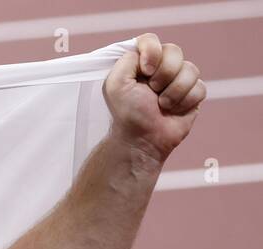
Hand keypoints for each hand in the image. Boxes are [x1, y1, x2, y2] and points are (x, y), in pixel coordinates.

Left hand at [103, 33, 204, 163]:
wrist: (141, 139)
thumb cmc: (127, 113)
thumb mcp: (115, 83)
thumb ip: (128, 58)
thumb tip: (150, 50)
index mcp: (140, 63)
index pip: (151, 40)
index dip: (152, 52)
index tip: (146, 70)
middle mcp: (160, 68)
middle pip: (174, 51)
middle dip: (164, 73)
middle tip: (152, 91)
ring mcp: (178, 80)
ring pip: (190, 69)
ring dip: (174, 91)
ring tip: (162, 105)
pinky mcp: (193, 94)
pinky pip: (200, 87)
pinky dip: (185, 101)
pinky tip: (174, 111)